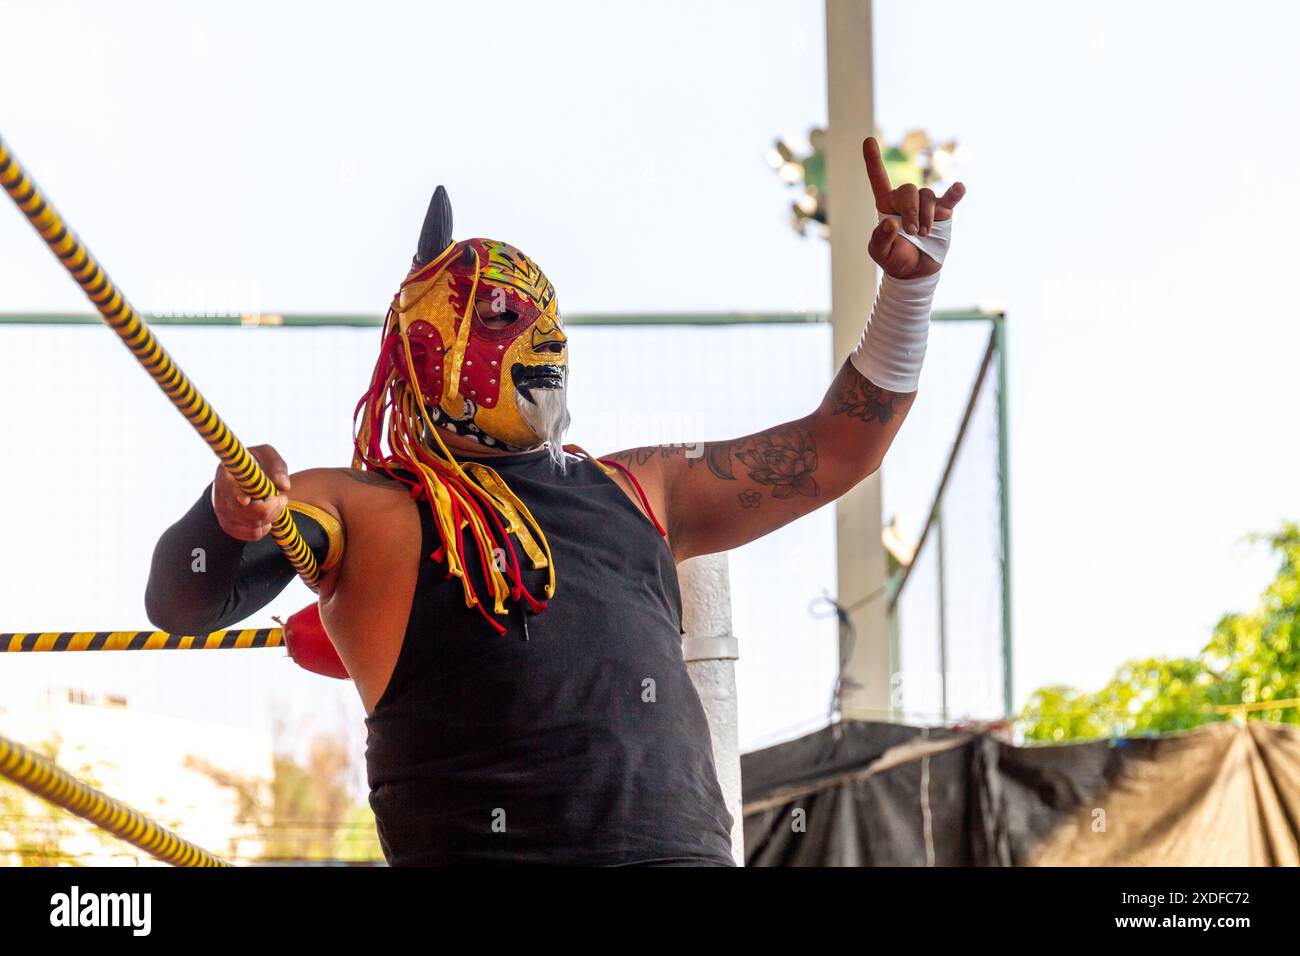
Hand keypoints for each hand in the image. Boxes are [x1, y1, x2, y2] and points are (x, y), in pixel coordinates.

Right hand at [212, 444, 289, 541]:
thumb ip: (276, 466)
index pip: (229, 490)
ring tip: (276, 502)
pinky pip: (253, 534)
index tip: (250, 498)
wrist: (240, 479)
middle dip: (272, 507)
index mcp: (225, 474)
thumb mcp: (266, 455)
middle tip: (282, 498)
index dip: (239, 497)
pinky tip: (267, 515)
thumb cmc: (256, 464)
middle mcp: (220, 495)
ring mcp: (223, 513)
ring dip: (272, 516)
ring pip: (254, 524)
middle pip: (248, 512)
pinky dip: (265, 527)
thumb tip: (283, 486)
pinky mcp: (230, 527)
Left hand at [863, 136, 964, 278]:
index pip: (878, 178)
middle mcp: (906, 199)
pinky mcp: (943, 212)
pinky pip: (950, 198)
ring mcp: (926, 204)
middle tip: (912, 232)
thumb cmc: (894, 258)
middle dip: (911, 211)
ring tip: (924, 234)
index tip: (868, 140)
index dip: (873, 160)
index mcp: (886, 204)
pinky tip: (959, 188)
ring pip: (927, 196)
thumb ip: (880, 239)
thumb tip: (890, 223)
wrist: (915, 272)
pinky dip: (955, 193)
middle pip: (908, 190)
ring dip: (926, 216)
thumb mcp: (879, 253)